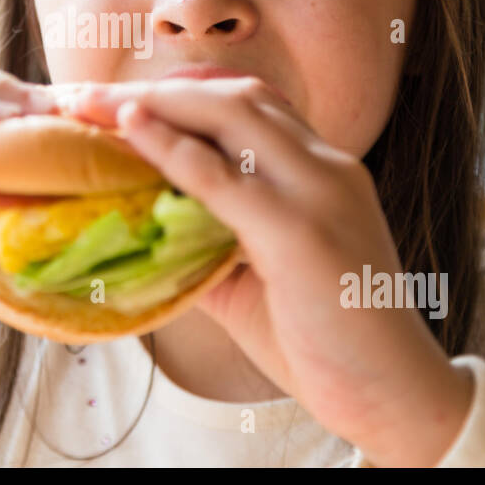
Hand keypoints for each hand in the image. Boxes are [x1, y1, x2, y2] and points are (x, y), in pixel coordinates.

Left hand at [56, 77, 473, 466]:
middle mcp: (328, 167)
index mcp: (324, 172)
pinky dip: (173, 149)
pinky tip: (133, 133)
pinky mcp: (302, 232)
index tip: (125, 101)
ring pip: (232, 116)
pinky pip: (226, 178)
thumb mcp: (257, 280)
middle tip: (90, 98)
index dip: (184, 94)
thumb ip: (209, 242)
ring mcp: (321, 192)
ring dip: (158, 105)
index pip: (251, 104)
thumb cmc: (326, 342)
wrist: (395, 395)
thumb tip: (142, 226)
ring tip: (96, 108)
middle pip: (236, 96)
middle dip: (160, 89)